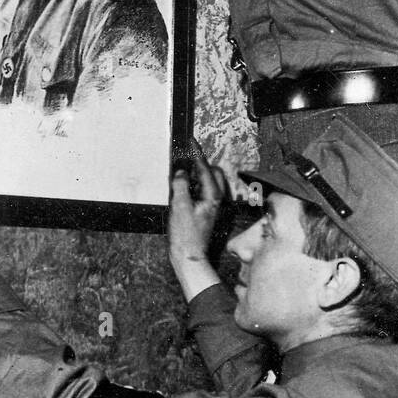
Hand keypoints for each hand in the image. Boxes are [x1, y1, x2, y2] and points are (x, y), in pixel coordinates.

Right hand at [168, 149, 227, 303]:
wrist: (190, 256)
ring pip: (210, 182)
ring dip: (198, 175)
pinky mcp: (209, 212)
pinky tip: (185, 191)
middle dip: (200, 164)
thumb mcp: (179, 206)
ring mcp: (215, 206)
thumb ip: (180, 185)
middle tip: (185, 159)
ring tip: (183, 175)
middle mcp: (217, 199)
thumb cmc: (185, 236)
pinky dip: (197, 186)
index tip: (190, 141)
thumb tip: (181, 172)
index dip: (196, 153)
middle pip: (213, 172)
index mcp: (213, 195)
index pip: (205, 167)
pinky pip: (206, 191)